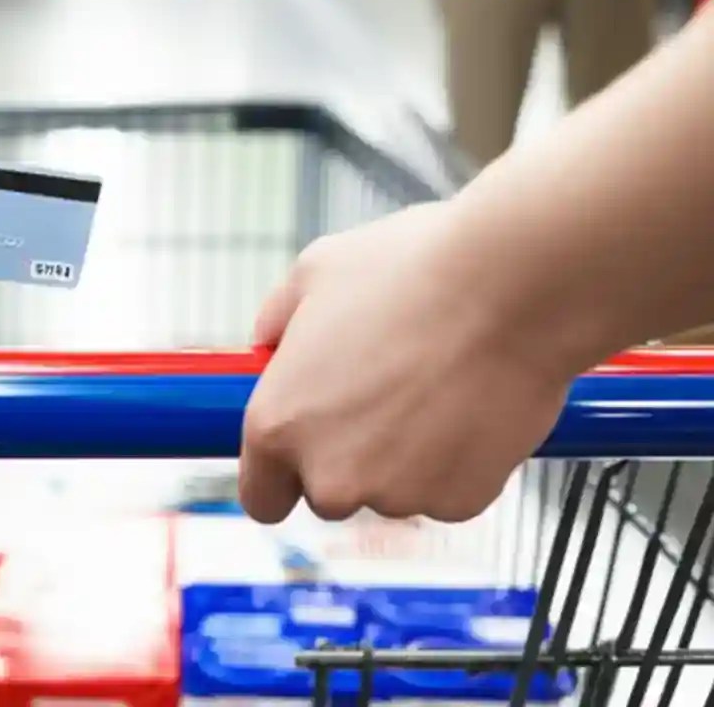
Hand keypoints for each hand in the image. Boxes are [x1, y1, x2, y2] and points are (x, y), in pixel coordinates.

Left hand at [238, 202, 570, 523]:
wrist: (513, 286)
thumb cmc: (411, 271)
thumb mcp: (314, 274)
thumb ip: (277, 321)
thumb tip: (268, 343)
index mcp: (276, 427)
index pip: (261, 497)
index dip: (281, 475)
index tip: (303, 454)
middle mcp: (328, 476)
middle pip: (329, 495)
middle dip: (350, 459)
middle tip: (383, 397)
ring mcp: (396, 496)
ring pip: (393, 492)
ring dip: (407, 458)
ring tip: (434, 387)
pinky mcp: (459, 503)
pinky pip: (449, 491)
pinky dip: (458, 461)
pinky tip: (469, 405)